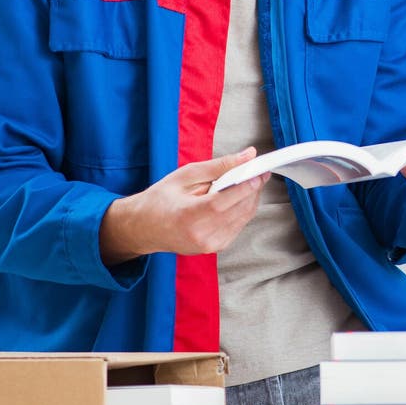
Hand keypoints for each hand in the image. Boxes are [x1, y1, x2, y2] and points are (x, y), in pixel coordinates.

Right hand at [99, 147, 268, 264]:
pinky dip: (243, 210)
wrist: (145, 227)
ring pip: (242, 219)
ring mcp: (209, 245)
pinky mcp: (215, 248)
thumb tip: (246, 156)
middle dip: (253, 189)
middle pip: (238, 210)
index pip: (224, 202)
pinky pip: (238, 226)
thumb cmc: (161, 198)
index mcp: (189, 216)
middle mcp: (201, 236)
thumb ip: (218, 166)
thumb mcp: (186, 175)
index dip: (245, 187)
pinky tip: (240, 197)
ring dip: (251, 199)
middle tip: (260, 171)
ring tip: (251, 181)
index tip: (259, 172)